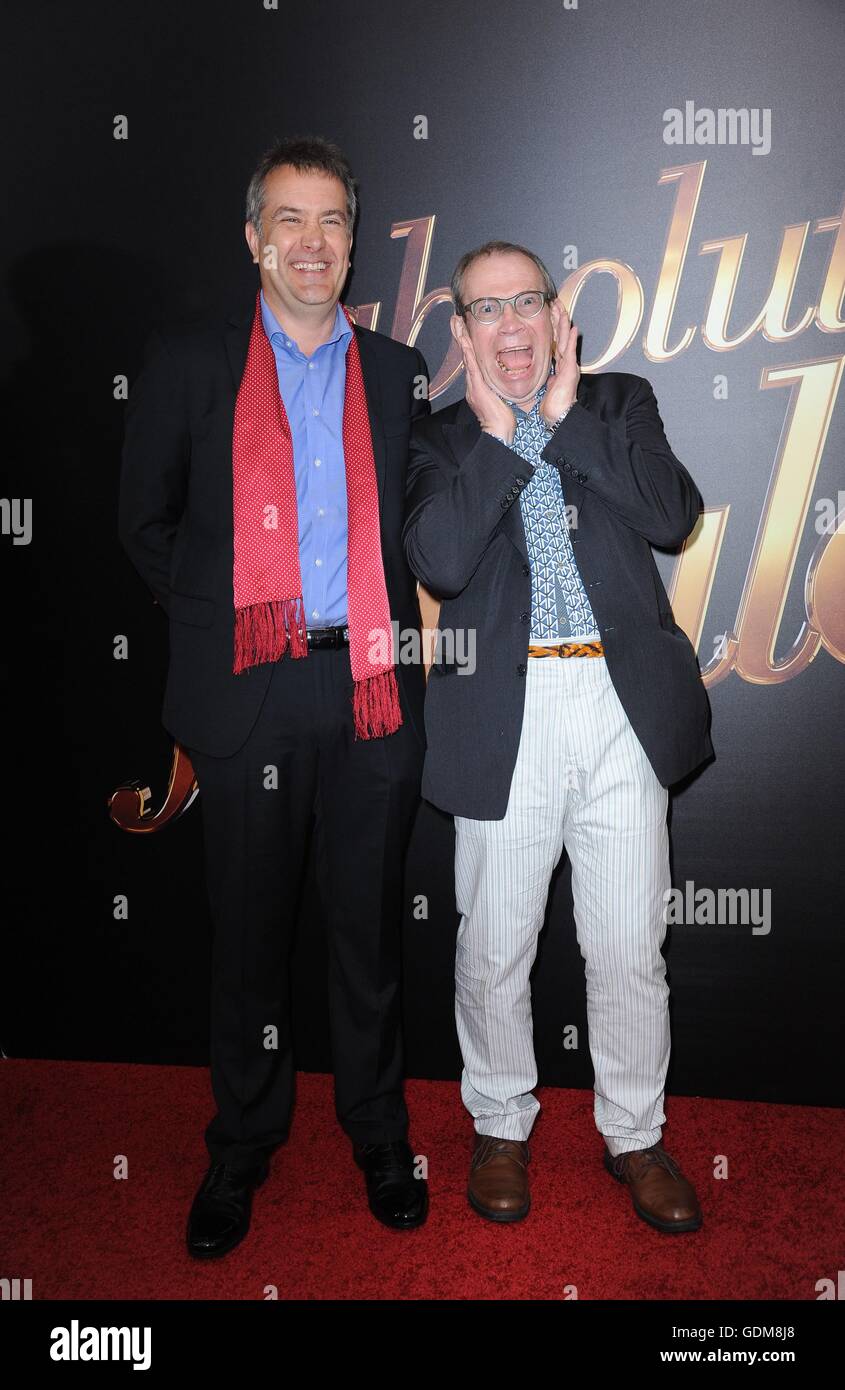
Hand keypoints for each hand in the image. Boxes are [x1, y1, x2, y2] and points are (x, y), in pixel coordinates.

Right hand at [452, 317, 515, 442]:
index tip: (465, 329)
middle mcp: (473, 381)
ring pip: (466, 356)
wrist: (497, 431)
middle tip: (455, 319)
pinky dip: (467, 352)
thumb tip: (506, 379)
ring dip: (461, 338)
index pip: (473, 358)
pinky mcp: (476, 386)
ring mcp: (473, 383)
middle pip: (465, 353)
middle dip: (460, 335)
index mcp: (479, 383)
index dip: (468, 343)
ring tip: (456, 323)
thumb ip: (500, 386)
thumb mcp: (501, 397)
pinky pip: (471, 366)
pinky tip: (465, 341)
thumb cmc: (502, 418)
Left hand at [540, 302, 579, 428]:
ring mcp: (569, 366)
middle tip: (556, 303)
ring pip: (567, 340)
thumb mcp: (549, 387)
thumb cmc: (553, 404)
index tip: (550, 312)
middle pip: (563, 336)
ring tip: (563, 310)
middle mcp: (566, 363)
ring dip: (565, 324)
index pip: (557, 341)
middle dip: (559, 319)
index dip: (554, 326)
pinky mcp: (570, 371)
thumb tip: (550, 375)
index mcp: (560, 365)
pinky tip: (573, 329)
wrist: (559, 416)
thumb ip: (550, 378)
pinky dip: (572, 340)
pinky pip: (570, 352)